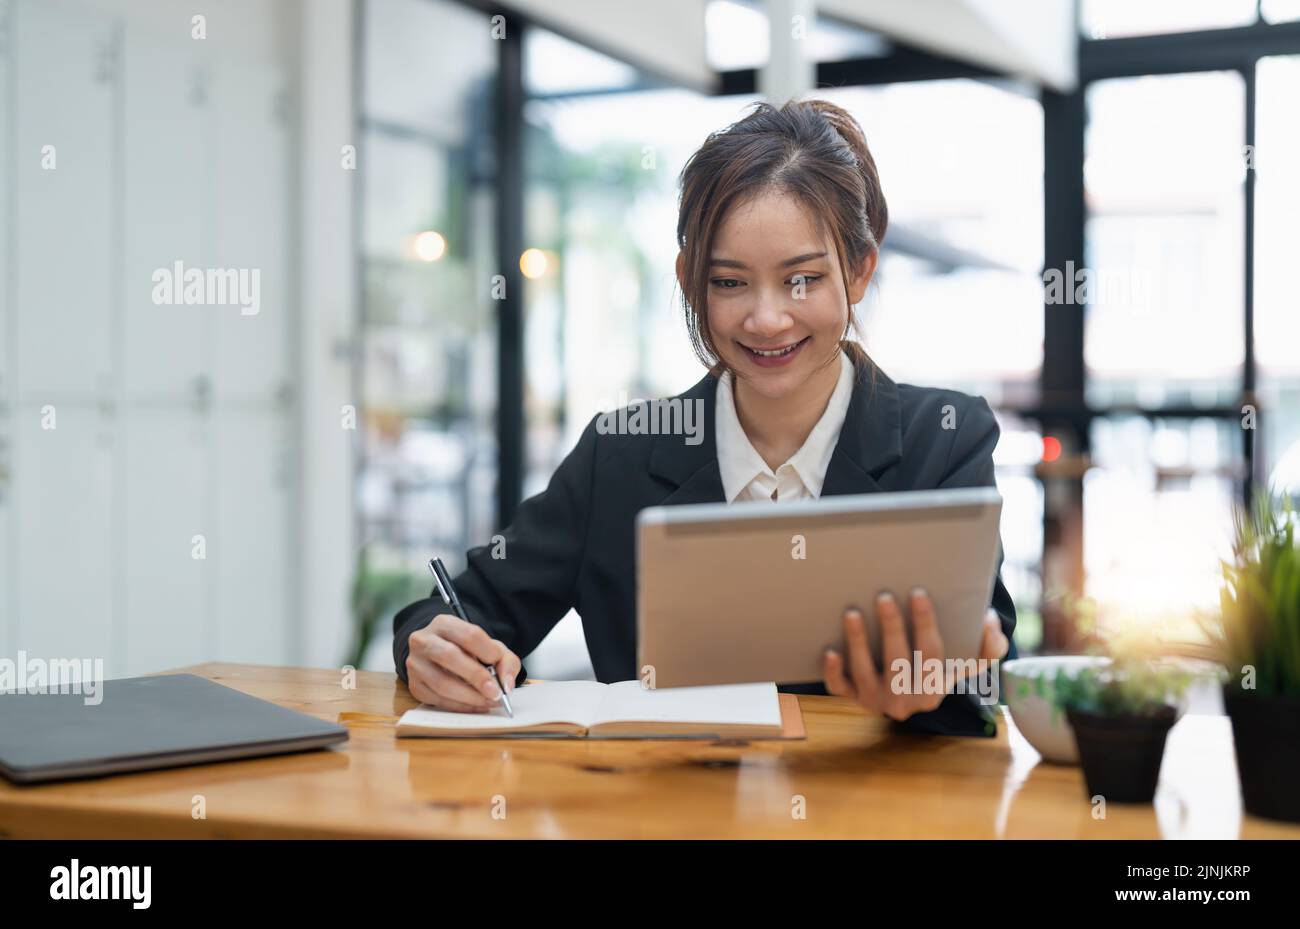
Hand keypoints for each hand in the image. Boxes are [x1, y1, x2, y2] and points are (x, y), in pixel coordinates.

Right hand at [405, 614, 521, 712]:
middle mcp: (424, 640)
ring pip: (441, 682)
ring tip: (488, 701)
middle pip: (449, 656)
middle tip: (495, 692)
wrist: (442, 657)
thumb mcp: (490, 647)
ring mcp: (415, 664)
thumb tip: (506, 684)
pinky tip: (475, 705)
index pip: (468, 634)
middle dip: (476, 677)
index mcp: (444, 623)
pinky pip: (437, 699)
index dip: (487, 650)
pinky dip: (460, 706)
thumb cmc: (468, 651)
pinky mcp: (414, 685)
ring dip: (469, 697)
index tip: (498, 663)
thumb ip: (505, 661)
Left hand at [822, 589, 1008, 721]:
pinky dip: (833, 672)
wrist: (911, 691)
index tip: (917, 592)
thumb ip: (989, 644)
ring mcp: (876, 700)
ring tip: (852, 613)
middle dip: (890, 628)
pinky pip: (840, 689)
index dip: (924, 623)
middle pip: (897, 662)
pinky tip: (830, 650)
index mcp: (935, 689)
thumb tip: (990, 620)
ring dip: (857, 644)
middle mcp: (906, 700)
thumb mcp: (970, 659)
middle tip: (883, 595)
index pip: (931, 654)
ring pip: (864, 674)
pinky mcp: (852, 698)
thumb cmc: (941, 664)